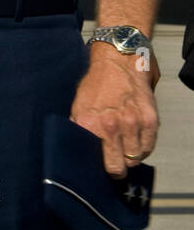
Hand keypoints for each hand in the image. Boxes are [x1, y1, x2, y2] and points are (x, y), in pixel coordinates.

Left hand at [70, 43, 159, 177]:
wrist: (118, 61)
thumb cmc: (96, 84)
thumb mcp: (78, 105)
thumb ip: (79, 128)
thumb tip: (79, 150)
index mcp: (89, 124)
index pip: (94, 161)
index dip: (98, 167)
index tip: (99, 167)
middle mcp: (111, 126)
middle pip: (118, 166)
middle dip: (116, 168)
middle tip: (114, 165)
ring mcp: (132, 124)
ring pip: (135, 159)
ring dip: (130, 157)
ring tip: (124, 149)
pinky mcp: (150, 121)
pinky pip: (148, 147)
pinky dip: (143, 148)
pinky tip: (135, 141)